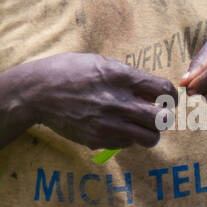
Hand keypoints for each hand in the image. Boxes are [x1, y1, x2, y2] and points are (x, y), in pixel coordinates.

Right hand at [23, 52, 176, 149]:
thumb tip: (149, 89)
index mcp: (120, 77)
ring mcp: (108, 124)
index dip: (170, 96)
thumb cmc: (67, 71)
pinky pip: (127, 144)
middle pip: (162, 119)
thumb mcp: (99, 62)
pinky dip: (127, 138)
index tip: (164, 98)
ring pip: (149, 138)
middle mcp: (117, 102)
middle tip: (154, 113)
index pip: (164, 90)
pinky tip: (115, 127)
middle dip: (162, 117)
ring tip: (138, 125)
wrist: (37, 93)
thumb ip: (126, 75)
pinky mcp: (98, 139)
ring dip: (148, 132)